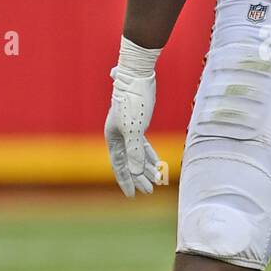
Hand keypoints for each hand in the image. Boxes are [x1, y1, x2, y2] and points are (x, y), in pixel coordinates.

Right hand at [105, 63, 160, 196]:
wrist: (137, 75)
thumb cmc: (133, 100)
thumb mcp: (135, 129)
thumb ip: (135, 151)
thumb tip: (135, 171)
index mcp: (113, 138)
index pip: (119, 165)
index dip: (126, 181)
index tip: (131, 195)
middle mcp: (118, 135)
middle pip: (128, 161)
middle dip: (138, 177)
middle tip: (149, 191)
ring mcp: (128, 129)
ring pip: (137, 154)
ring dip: (146, 167)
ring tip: (156, 181)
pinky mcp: (139, 123)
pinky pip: (144, 145)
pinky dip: (151, 154)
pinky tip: (157, 163)